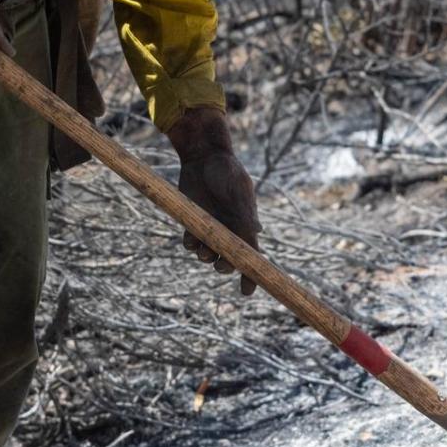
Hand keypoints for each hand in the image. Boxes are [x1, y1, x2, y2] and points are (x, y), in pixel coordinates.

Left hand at [168, 108, 260, 295]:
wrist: (204, 155)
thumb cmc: (227, 170)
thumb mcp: (238, 190)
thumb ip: (245, 212)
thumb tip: (256, 234)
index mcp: (245, 224)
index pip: (251, 255)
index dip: (251, 275)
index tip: (248, 291)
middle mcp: (228, 229)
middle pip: (229, 260)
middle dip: (224, 267)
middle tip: (220, 265)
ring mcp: (210, 226)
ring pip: (207, 254)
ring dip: (205, 257)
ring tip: (203, 250)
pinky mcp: (192, 221)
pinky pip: (191, 242)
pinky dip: (190, 243)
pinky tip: (190, 236)